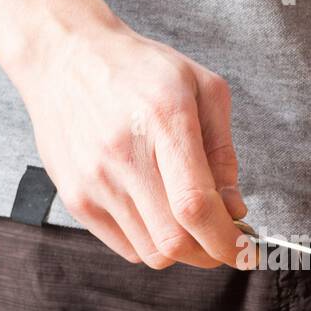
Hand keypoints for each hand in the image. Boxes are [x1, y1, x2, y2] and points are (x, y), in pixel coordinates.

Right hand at [22, 19, 248, 268]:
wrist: (64, 57)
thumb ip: (223, 152)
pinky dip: (151, 243)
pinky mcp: (75, 198)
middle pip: (175, 242)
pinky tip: (156, 213)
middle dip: (211, 253)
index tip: (246, 250)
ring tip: (187, 220)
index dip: (228, 240)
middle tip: (223, 240)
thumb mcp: (201, 88)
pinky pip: (125, 246)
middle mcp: (124, 155)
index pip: (196, 205)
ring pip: (152, 253)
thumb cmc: (138, 70)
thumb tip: (234, 209)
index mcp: (164, 121)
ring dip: (181, 249)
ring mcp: (94, 181)